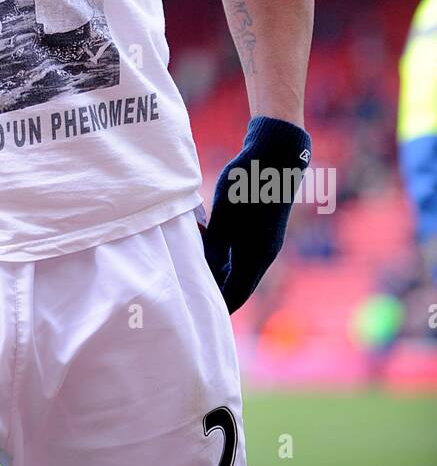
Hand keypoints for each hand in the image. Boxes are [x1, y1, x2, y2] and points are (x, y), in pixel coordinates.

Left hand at [201, 115, 311, 313]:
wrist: (276, 156)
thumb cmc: (245, 187)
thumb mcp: (222, 220)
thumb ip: (213, 250)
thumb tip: (205, 273)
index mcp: (255, 258)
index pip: (234, 296)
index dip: (216, 305)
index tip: (196, 309)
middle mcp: (265, 255)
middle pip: (237, 283)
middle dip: (214, 284)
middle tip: (189, 278)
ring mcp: (266, 242)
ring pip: (239, 267)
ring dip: (218, 266)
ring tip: (196, 252)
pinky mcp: (265, 229)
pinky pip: (243, 252)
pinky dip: (225, 252)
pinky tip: (208, 237)